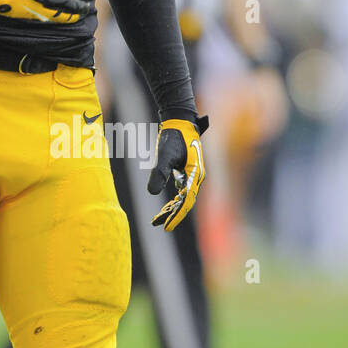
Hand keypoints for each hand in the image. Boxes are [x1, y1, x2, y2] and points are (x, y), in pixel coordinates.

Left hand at [146, 116, 206, 230]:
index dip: (176, 215)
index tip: (166, 227)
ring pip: (183, 197)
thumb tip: (151, 193)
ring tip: (157, 218)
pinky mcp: (188, 170)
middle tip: (156, 224)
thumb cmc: (173, 136)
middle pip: (185, 201)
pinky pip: (182, 190)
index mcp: (195, 174)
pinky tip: (165, 206)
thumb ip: (159, 173)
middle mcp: (196, 176)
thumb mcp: (164, 154)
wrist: (180, 120)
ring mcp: (193, 174)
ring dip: (171, 208)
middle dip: (172, 214)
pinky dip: (173, 198)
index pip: (186, 201)